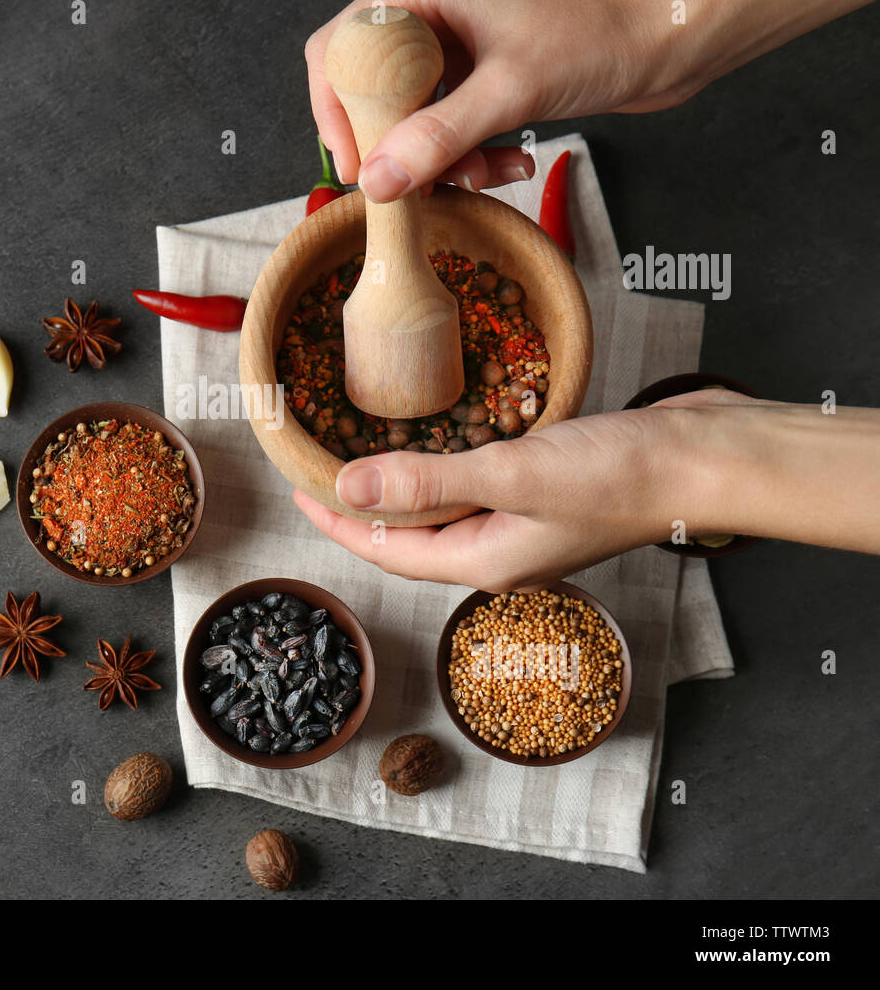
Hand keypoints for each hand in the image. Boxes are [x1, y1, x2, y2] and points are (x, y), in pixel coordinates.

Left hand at [293, 391, 879, 589]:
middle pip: (410, 534)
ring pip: (443, 508)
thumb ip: (427, 481)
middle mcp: (499, 550)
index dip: (339, 522)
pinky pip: (476, 484)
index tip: (298, 492)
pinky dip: (446, 465)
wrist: (701, 461)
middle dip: (362, 506)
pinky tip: (439, 439)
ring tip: (365, 452)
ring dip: (403, 485)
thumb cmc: (617, 476)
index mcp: (483, 560)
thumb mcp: (509, 475)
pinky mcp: (546, 490)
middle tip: (319, 468)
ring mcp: (525, 523)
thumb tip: (347, 487)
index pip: (388, 550)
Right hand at [306, 0, 654, 198]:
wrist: (668, 35)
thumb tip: (378, 180)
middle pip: (369, 91)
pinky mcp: (481, 76)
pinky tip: (509, 163)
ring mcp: (456, 46)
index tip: (357, 166)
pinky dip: (470, 155)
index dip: (335, 112)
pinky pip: (448, 128)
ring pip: (411, 119)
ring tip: (485, 174)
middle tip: (418, 183)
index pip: (338, 49)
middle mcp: (431, 13)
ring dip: (441, 159)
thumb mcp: (511, 92)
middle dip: (397, 145)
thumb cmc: (599, 36)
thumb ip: (438, 138)